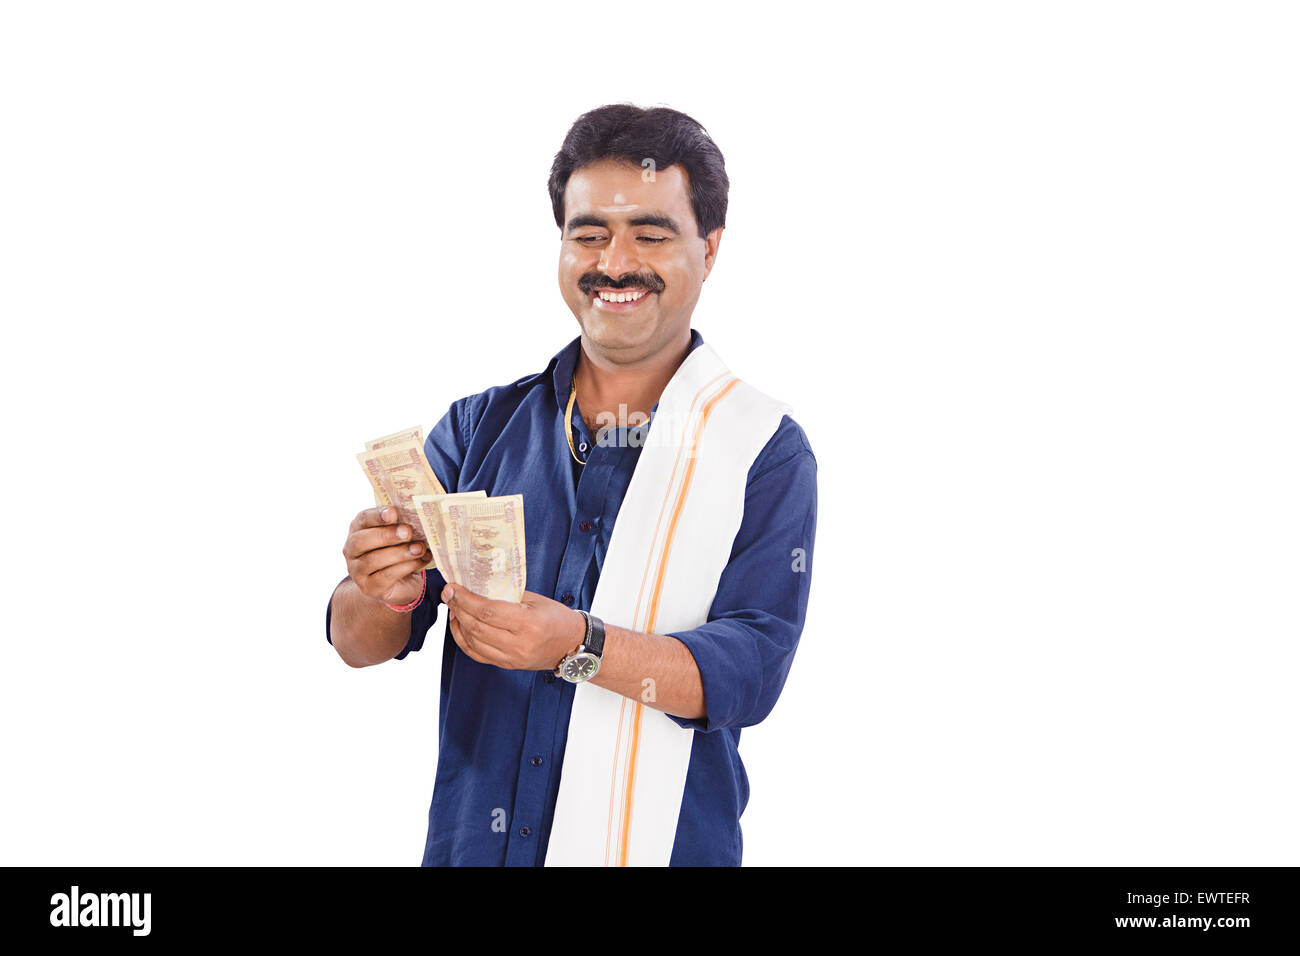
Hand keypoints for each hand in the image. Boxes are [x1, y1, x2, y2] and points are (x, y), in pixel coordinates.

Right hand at [342, 506, 432, 606]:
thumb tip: (419, 517)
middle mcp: (352, 549)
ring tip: (419, 548)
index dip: (377, 515)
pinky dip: (405, 567)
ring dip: (399, 553)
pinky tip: (420, 560)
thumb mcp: (399, 536)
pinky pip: (385, 576)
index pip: (363, 519)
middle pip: (361, 540)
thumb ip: (402, 526)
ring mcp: (357, 570)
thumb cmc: (398, 552)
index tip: (393, 512)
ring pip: (373, 560)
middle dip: (386, 535)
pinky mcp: (368, 587)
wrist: (398, 584)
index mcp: (358, 529)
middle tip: (407, 531)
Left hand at [442, 584, 586, 670]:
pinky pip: (477, 654)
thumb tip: (479, 585)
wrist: (572, 646)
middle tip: (449, 594)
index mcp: (528, 624)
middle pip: (477, 627)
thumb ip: (508, 594)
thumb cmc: (558, 619)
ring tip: (454, 607)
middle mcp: (518, 644)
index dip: (466, 599)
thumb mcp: (536, 600)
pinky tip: (460, 626)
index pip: (487, 612)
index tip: (453, 588)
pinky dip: (464, 640)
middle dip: (458, 608)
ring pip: (473, 642)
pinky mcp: (507, 665)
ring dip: (459, 623)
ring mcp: (511, 658)